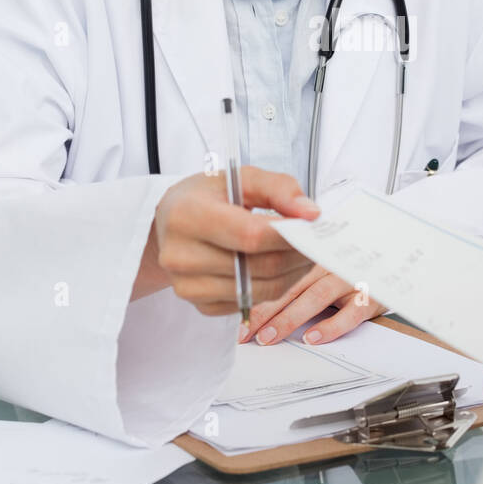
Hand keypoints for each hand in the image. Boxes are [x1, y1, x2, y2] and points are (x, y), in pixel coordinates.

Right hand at [153, 167, 319, 316]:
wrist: (168, 223)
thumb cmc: (206, 196)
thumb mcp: (239, 178)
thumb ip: (278, 188)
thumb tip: (311, 213)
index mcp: (186, 216)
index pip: (250, 235)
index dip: (288, 233)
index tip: (311, 225)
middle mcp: (180, 256)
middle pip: (260, 265)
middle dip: (297, 254)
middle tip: (314, 241)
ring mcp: (188, 286)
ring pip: (261, 289)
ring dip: (291, 273)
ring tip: (301, 253)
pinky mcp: (200, 306)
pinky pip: (251, 302)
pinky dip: (274, 287)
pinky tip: (279, 268)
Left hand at [240, 262, 387, 345]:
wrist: (404, 249)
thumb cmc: (361, 256)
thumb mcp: (329, 256)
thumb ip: (301, 270)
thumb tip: (262, 292)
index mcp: (315, 253)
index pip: (279, 273)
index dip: (257, 294)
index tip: (239, 315)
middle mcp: (330, 262)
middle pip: (290, 286)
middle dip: (264, 312)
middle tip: (246, 333)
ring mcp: (351, 277)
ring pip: (315, 297)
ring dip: (289, 319)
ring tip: (268, 338)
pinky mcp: (372, 294)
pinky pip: (349, 312)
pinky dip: (330, 326)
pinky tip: (313, 338)